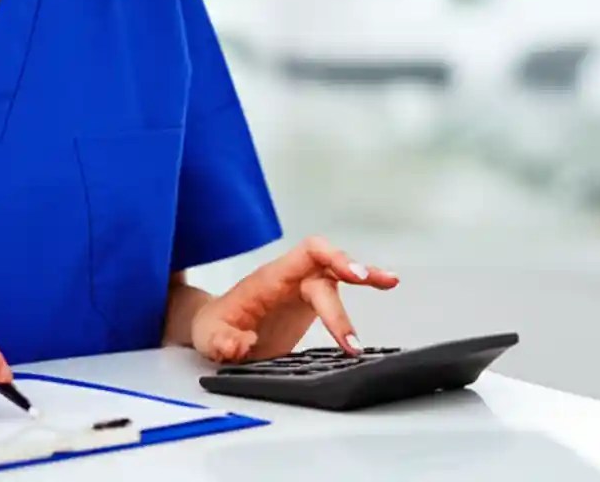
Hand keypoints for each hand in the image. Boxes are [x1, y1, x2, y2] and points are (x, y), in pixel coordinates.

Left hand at [190, 236, 397, 362]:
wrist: (214, 327)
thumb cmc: (213, 326)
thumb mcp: (208, 337)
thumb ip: (221, 341)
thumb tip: (240, 345)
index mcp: (271, 278)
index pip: (306, 253)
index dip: (333, 258)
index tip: (353, 278)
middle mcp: (291, 276)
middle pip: (327, 271)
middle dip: (345, 294)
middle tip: (353, 337)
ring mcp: (302, 286)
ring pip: (338, 273)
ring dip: (366, 275)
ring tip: (391, 282)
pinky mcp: (311, 300)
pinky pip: (339, 290)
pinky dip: (362, 287)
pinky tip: (384, 286)